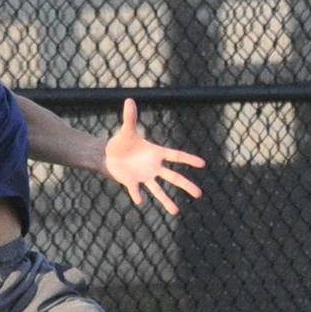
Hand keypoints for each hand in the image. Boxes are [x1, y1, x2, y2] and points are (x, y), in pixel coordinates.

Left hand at [102, 98, 204, 213]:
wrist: (107, 155)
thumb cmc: (120, 143)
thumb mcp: (126, 130)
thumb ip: (130, 117)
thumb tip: (129, 99)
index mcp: (156, 153)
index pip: (176, 156)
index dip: (188, 159)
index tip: (202, 164)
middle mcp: (153, 167)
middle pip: (173, 177)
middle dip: (186, 185)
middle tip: (199, 194)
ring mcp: (144, 176)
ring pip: (158, 190)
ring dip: (166, 201)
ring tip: (175, 212)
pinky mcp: (132, 182)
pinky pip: (136, 190)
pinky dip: (137, 194)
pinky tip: (140, 201)